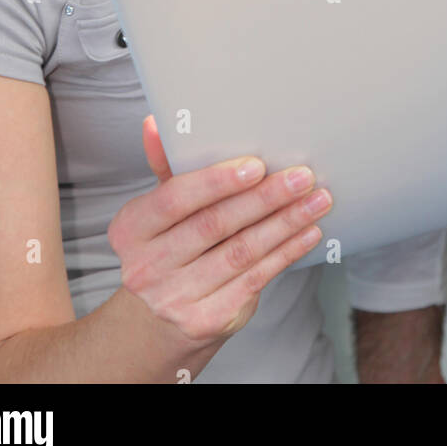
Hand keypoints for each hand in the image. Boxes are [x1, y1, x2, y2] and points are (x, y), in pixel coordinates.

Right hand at [108, 116, 331, 356]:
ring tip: (316, 200)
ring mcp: (175, 298)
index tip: (257, 165)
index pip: (174, 199)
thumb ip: (165, 168)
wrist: (159, 322)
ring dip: (285, 223)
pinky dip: (286, 252)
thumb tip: (156, 123)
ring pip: (241, 251)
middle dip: (264, 198)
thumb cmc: (167, 248)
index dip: (216, 181)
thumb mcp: (158, 211)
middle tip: (301, 177)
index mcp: (130, 230)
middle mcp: (146, 267)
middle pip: (214, 224)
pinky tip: (308, 232)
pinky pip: (255, 278)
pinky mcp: (207, 320)